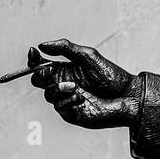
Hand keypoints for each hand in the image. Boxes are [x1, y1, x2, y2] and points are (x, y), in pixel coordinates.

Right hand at [12, 38, 139, 128]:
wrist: (126, 96)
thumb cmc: (110, 75)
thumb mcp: (88, 56)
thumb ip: (65, 48)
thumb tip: (41, 45)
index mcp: (65, 69)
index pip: (42, 64)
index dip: (34, 59)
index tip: (33, 52)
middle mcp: (63, 84)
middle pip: (38, 80)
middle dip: (39, 74)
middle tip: (48, 71)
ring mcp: (66, 99)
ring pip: (47, 94)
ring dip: (57, 89)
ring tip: (74, 87)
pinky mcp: (71, 113)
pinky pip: (59, 107)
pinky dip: (67, 101)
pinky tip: (80, 98)